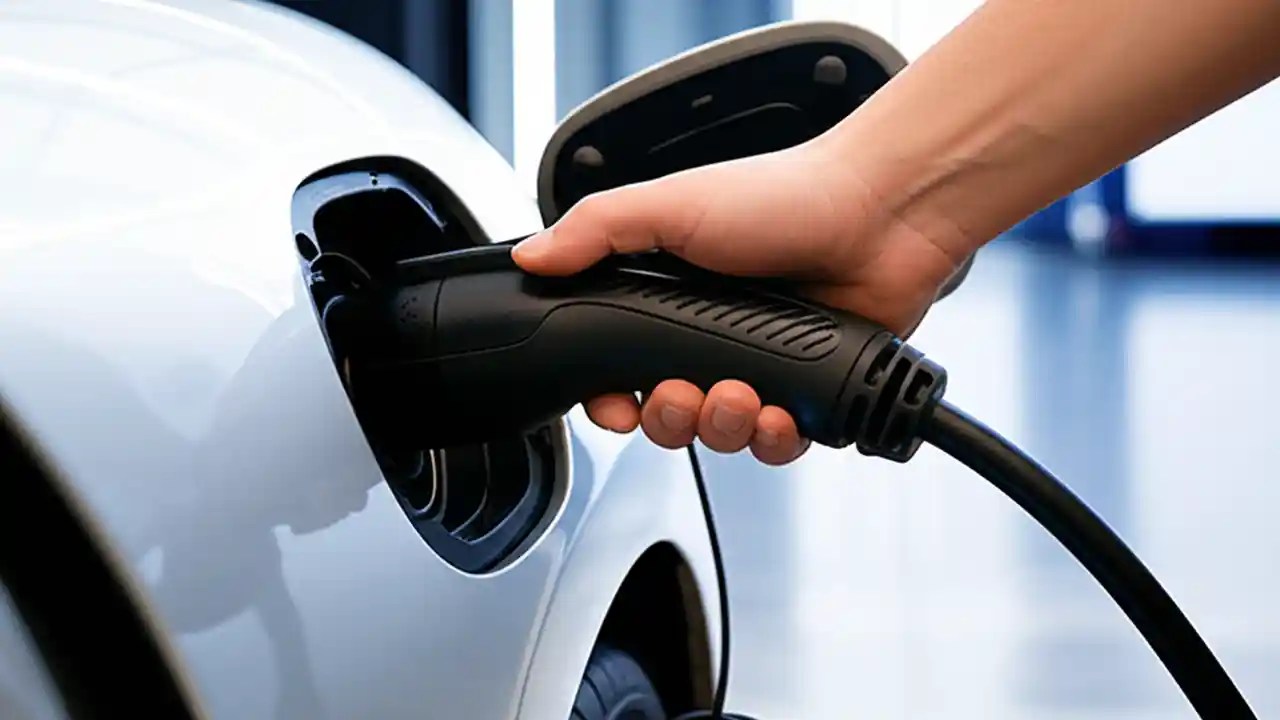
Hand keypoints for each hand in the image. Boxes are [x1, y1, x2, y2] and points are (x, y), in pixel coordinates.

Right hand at [512, 137, 967, 464]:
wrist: (880, 215)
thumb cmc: (783, 196)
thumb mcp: (670, 204)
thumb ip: (595, 231)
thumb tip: (531, 259)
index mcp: (669, 297)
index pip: (617, 371)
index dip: (611, 401)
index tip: (615, 405)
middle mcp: (711, 337)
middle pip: (664, 416)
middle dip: (668, 419)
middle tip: (684, 394)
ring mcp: (761, 367)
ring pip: (719, 438)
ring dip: (722, 429)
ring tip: (741, 395)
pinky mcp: (809, 392)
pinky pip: (777, 446)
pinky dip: (773, 440)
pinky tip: (780, 414)